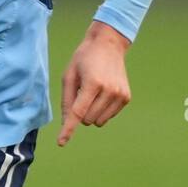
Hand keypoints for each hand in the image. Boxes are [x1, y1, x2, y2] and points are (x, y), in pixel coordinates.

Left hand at [57, 22, 131, 146]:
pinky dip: (102, 109)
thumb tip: (67, 123)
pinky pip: (108, 116)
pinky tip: (103, 93)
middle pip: (87, 120)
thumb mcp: (69, 76)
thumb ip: (66, 101)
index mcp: (93, 83)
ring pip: (98, 121)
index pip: (78, 113)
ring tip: (93, 91)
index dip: (68, 129)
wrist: (108, 44)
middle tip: (82, 92)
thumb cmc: (84, 59)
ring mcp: (120, 95)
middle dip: (81, 112)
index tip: (61, 142)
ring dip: (91, 112)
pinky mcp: (126, 98)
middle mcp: (109, 90)